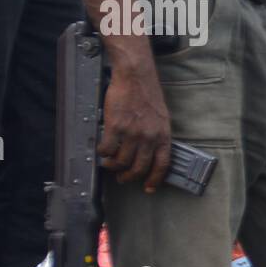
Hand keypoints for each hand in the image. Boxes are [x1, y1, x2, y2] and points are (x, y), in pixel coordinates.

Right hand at [97, 58, 171, 191]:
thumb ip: (158, 136)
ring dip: (113, 166)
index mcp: (163, 136)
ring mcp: (132, 133)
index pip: (162, 165)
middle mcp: (149, 138)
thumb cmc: (148, 96)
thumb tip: (151, 153)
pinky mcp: (116, 127)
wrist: (136, 78)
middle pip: (139, 167)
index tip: (148, 188)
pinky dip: (102, 153)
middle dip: (129, 177)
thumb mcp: (162, 119)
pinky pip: (107, 149)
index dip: (154, 179)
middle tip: (122, 178)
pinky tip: (102, 151)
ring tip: (109, 165)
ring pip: (121, 161)